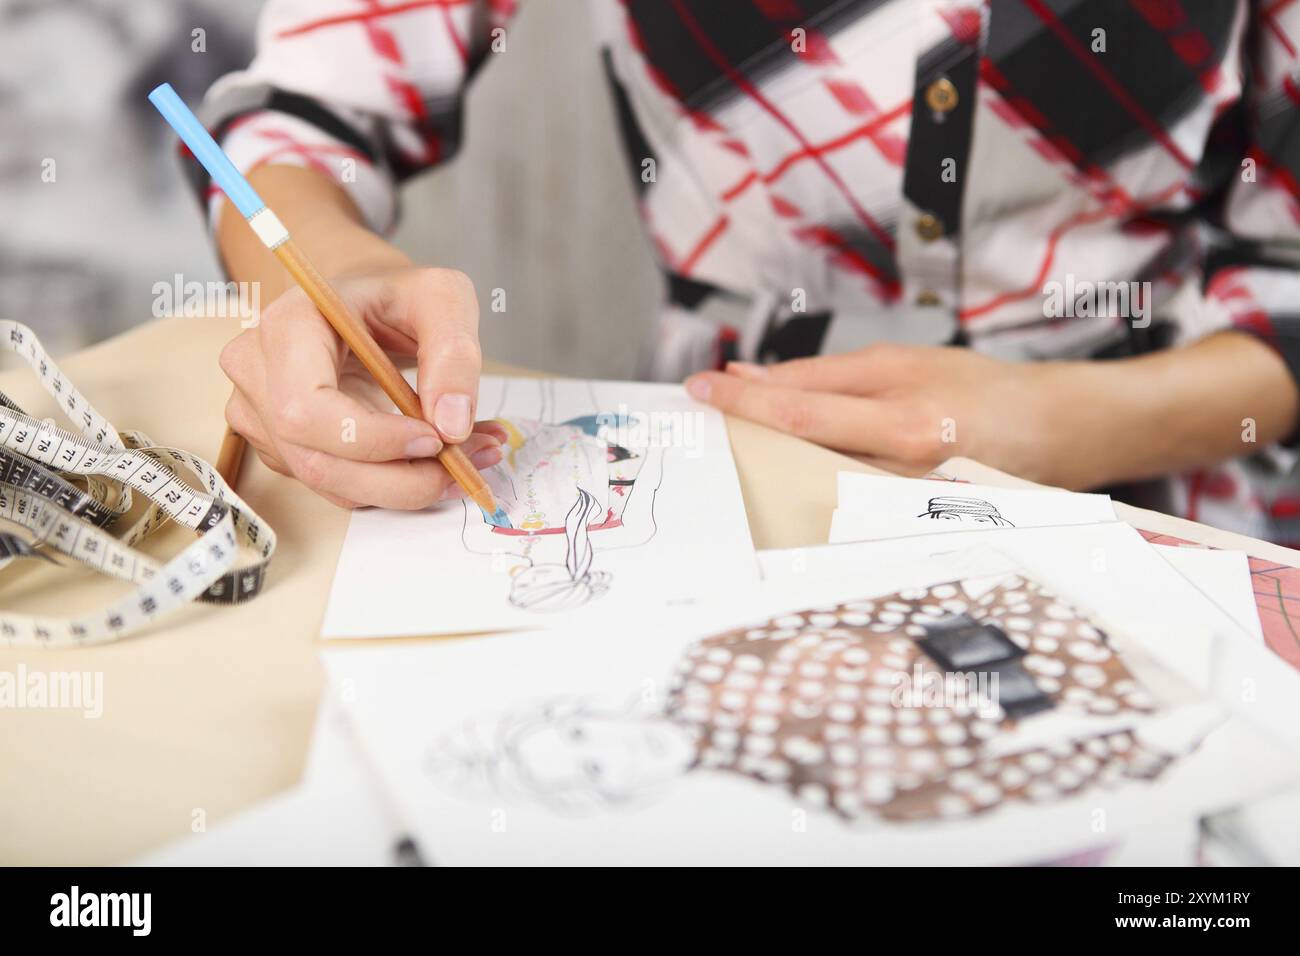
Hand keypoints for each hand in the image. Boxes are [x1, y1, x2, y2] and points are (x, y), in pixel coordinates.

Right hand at [221, 265, 506, 508]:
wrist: (363, 305)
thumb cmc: (395, 295)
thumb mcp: (442, 298)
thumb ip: (455, 353)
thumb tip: (452, 426)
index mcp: (286, 327)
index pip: (305, 409)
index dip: (372, 439)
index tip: (436, 439)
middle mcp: (258, 375)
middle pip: (316, 460)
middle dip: (400, 479)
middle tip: (466, 469)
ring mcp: (261, 416)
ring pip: (331, 484)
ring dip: (406, 487)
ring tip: (467, 462)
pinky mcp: (283, 448)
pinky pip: (339, 485)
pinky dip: (394, 484)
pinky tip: (436, 459)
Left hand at [685, 344, 1096, 487]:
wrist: (1050, 432)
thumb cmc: (973, 388)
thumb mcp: (899, 364)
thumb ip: (823, 375)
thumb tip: (752, 377)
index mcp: (904, 423)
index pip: (801, 410)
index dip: (743, 400)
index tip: (699, 389)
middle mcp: (903, 474)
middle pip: (799, 458)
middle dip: (745, 436)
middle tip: (703, 420)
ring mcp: (905, 510)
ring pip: (813, 488)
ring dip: (768, 465)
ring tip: (740, 448)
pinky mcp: (907, 528)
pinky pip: (841, 508)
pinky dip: (805, 488)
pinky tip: (787, 477)